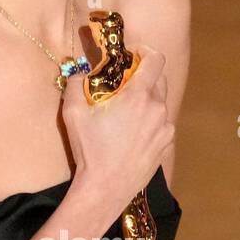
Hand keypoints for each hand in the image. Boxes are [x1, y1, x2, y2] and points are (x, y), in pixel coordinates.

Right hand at [63, 45, 174, 216]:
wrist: (105, 188)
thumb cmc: (89, 150)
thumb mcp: (73, 113)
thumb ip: (76, 84)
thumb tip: (79, 71)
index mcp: (138, 96)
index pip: (156, 59)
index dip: (146, 51)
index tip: (132, 55)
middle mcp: (158, 108)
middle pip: (159, 79)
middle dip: (143, 76)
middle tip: (123, 86)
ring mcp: (165, 128)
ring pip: (160, 102)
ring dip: (146, 100)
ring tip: (125, 114)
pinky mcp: (166, 144)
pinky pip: (161, 123)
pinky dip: (150, 121)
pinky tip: (131, 133)